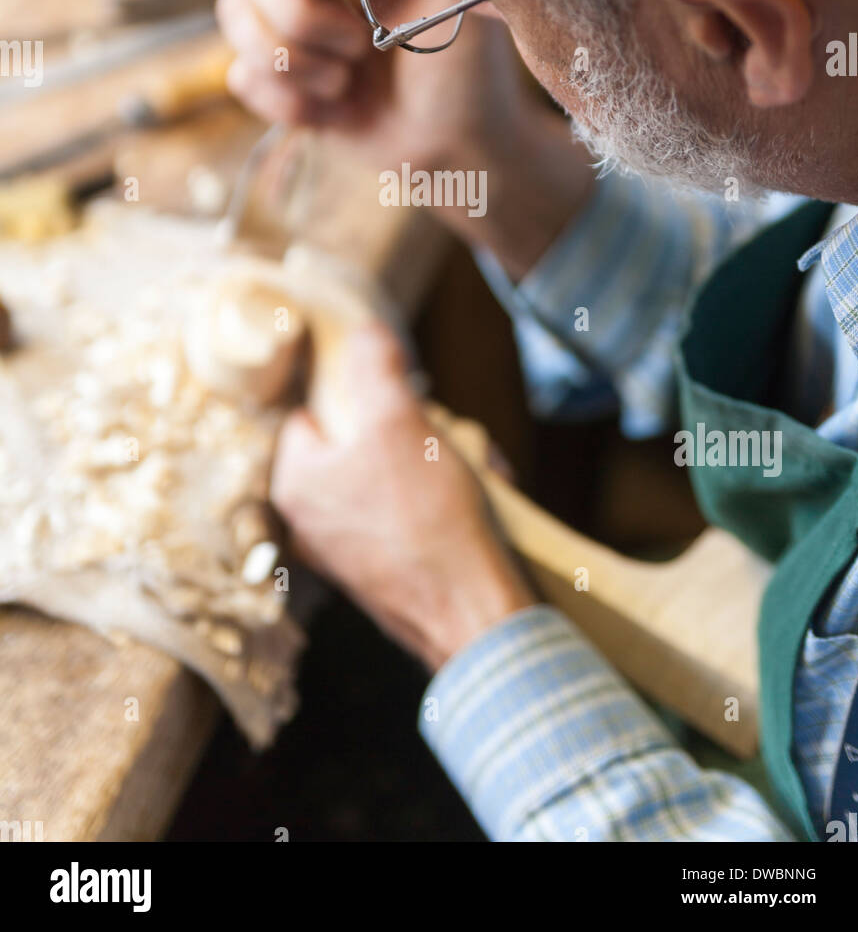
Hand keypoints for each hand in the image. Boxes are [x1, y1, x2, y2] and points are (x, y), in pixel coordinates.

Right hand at [218, 0, 594, 275]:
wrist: (455, 141)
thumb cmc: (465, 64)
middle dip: (303, 17)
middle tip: (362, 46)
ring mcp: (289, 22)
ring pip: (237, 15)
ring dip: (293, 61)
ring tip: (346, 82)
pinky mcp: (276, 75)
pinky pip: (241, 75)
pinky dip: (287, 101)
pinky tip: (332, 113)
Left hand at [270, 322, 534, 671]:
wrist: (469, 611)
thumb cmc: (427, 518)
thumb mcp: (400, 422)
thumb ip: (376, 368)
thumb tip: (364, 331)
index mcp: (296, 481)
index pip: (313, 412)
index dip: (357, 396)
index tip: (397, 397)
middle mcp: (310, 520)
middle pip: (359, 443)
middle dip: (412, 431)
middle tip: (444, 433)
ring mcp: (345, 550)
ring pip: (390, 476)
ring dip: (436, 462)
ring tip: (472, 466)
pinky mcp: (381, 571)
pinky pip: (407, 514)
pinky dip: (440, 499)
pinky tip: (475, 499)